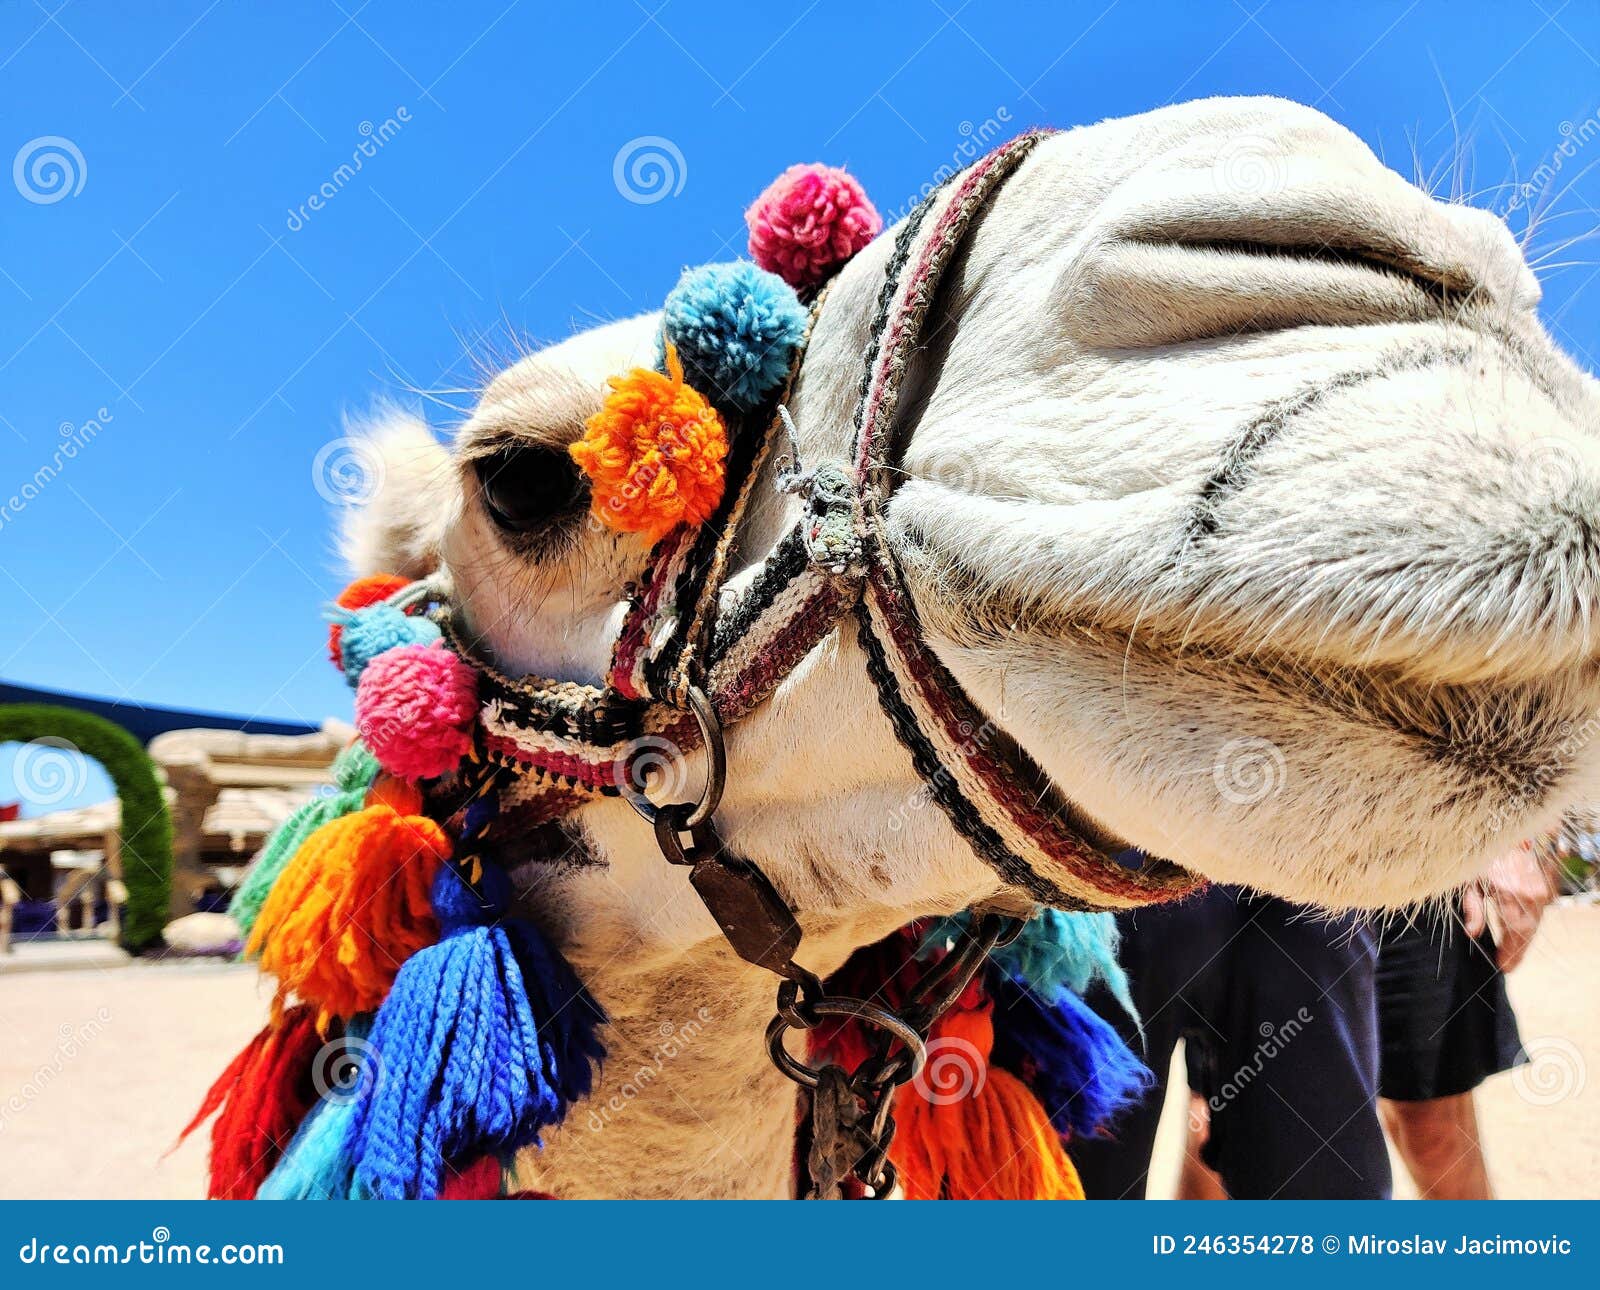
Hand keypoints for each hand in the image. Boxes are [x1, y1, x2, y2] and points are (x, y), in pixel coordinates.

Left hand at [1461, 844, 1558, 972]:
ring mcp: (1543, 884)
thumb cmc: (1478, 846)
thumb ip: (1472, 907)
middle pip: (1528, 931)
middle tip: (1507, 964)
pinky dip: (1529, 918)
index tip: (1503, 968)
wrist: (1503, 818)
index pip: (1516, 936)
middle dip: (1517, 949)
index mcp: (1513, 896)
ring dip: (1523, 935)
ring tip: (1511, 952)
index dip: (1511, 954)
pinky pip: (1538, 905)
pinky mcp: (1546, 877)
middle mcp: (1533, 893)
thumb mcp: (1467, 876)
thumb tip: (1473, 934)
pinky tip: (1520, 928)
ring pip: (1535, 918)